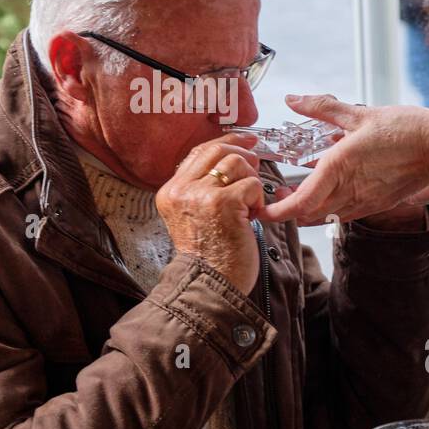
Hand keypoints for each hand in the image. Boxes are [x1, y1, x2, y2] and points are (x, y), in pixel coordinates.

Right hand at [156, 133, 265, 294]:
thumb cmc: (209, 258)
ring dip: (251, 181)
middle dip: (243, 156)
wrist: (210, 287)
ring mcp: (201, 195)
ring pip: (236, 163)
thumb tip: (228, 158)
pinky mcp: (223, 204)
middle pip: (217, 150)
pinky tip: (251, 217)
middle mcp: (181, 190)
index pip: (198, 151)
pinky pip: (251, 184)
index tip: (244, 141)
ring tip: (248, 205)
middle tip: (254, 171)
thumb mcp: (193, 217)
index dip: (226, 142)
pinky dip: (257, 198)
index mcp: (170, 192)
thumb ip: (201, 188)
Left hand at [258, 94, 428, 226]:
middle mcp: (349, 191)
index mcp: (339, 168)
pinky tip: (324, 188)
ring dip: (305, 209)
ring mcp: (363, 202)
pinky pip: (342, 213)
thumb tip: (292, 99)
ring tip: (293, 192)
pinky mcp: (375, 204)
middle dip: (285, 211)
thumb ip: (322, 107)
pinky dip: (326, 207)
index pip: (299, 203)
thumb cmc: (406, 129)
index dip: (276, 212)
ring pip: (323, 216)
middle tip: (272, 197)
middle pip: (306, 215)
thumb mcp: (359, 113)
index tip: (261, 209)